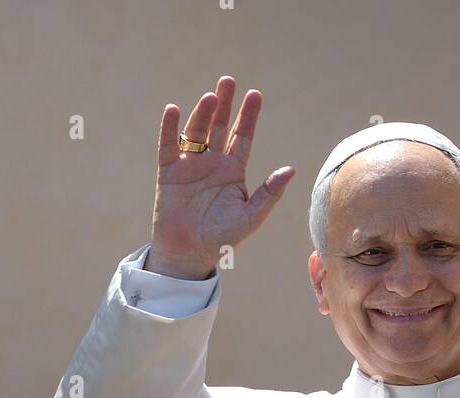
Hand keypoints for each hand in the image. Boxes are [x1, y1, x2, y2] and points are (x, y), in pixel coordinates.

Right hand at [145, 76, 295, 278]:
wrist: (192, 253)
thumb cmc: (224, 237)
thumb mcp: (251, 216)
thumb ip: (270, 193)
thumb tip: (291, 170)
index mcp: (233, 170)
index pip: (243, 137)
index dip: (249, 117)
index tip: (255, 95)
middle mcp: (213, 162)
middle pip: (220, 126)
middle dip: (225, 105)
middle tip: (229, 81)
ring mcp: (191, 164)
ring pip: (197, 132)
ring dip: (203, 114)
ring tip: (211, 97)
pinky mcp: (169, 171)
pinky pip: (169, 145)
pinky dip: (170, 128)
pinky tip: (174, 111)